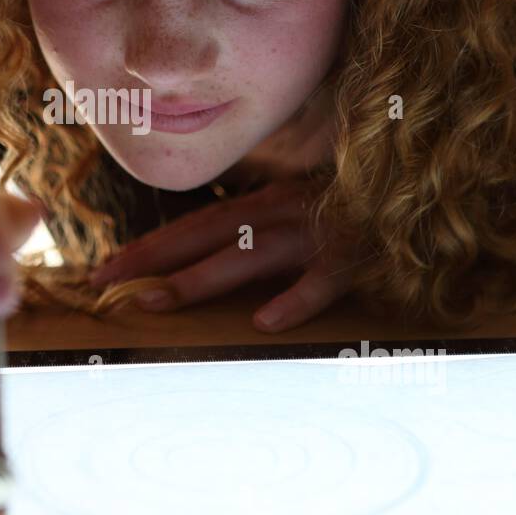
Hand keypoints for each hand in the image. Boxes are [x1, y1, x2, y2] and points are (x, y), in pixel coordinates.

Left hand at [88, 176, 359, 331]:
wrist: (413, 190)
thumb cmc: (345, 214)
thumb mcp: (292, 214)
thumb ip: (252, 233)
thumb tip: (199, 262)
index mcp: (261, 205)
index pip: (192, 226)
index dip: (148, 247)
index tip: (102, 270)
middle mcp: (278, 213)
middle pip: (204, 235)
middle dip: (152, 259)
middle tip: (105, 284)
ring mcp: (313, 234)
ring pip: (248, 256)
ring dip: (200, 277)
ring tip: (156, 301)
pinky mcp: (351, 259)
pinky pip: (320, 282)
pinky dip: (294, 299)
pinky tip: (266, 324)